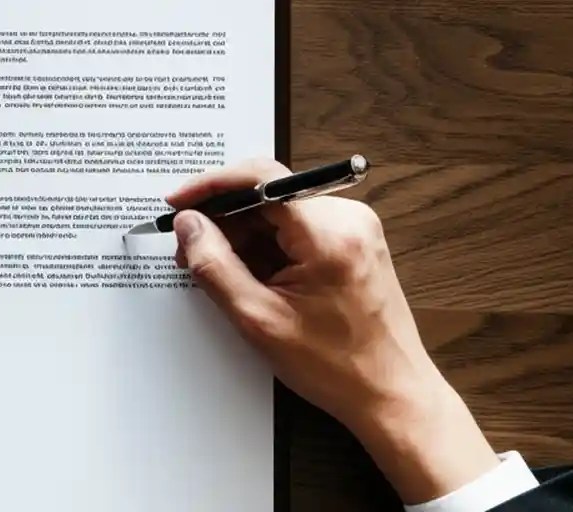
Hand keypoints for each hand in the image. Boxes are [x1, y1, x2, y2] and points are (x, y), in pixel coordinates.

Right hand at [167, 159, 498, 504]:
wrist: (392, 394)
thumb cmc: (338, 367)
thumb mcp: (259, 319)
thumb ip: (214, 265)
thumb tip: (188, 224)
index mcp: (329, 234)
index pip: (261, 178)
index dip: (211, 185)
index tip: (180, 202)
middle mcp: (348, 218)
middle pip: (267, 194)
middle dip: (223, 219)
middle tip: (190, 251)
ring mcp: (354, 227)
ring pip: (278, 210)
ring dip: (243, 235)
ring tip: (220, 273)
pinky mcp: (353, 240)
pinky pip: (296, 227)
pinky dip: (266, 245)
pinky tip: (251, 276)